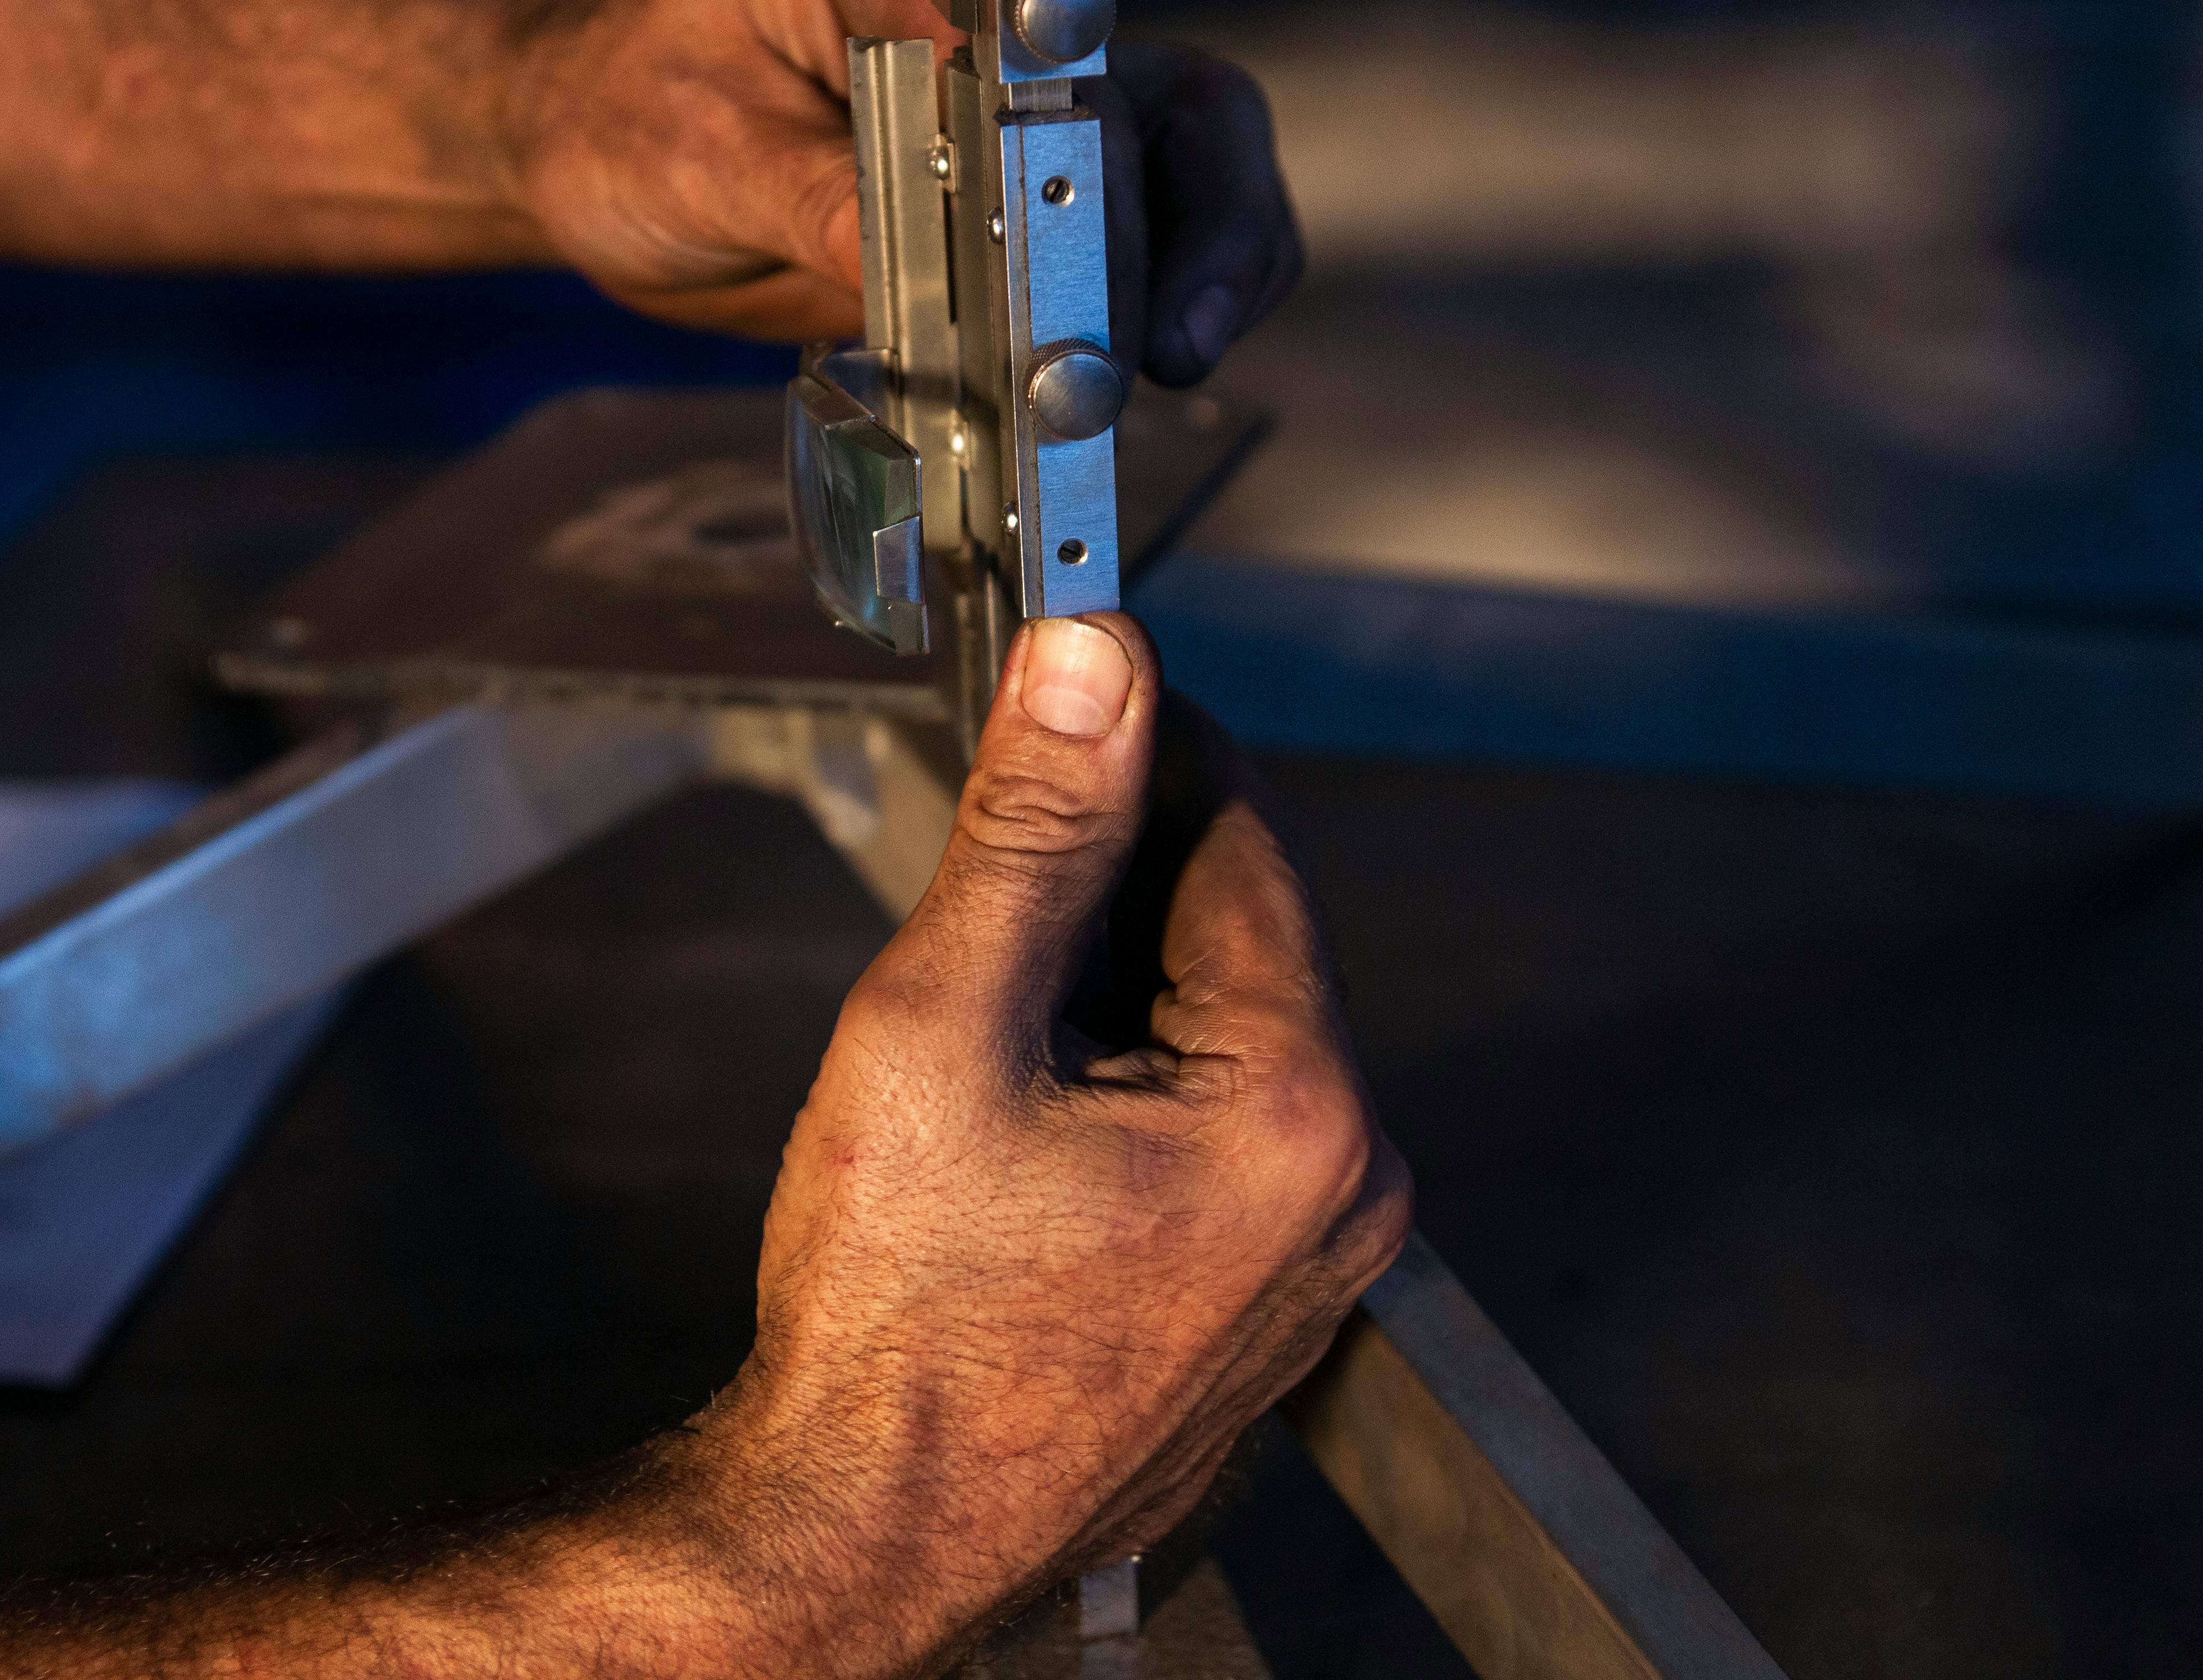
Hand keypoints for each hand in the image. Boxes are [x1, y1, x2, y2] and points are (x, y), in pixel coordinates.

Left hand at [501, 0, 1300, 379]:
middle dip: (1172, 220)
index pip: (1024, 10)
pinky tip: (1159, 357)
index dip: (1066, 114)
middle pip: (1150, 87)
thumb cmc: (620, 106)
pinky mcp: (1028, 181)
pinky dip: (1166, 294)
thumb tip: (936, 282)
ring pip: (1187, 151)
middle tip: (1153, 334)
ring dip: (1206, 260)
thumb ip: (822, 202)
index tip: (1070, 203)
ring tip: (1173, 358)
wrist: (584, 141)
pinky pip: (1147, 226)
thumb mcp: (696, 154)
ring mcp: (1024, 91)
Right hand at [682, 613, 1411, 1667]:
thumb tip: (1091, 666)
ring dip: (1117, 985)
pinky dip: (1132, 1083)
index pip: (1240, 839)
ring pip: (1225, 1036)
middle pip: (1242, 938)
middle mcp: (1343, 1192)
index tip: (1073, 673)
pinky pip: (1218, 1137)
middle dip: (1118, 877)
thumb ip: (1035, 831)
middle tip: (990, 858)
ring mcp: (1311, 1266)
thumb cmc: (893, 1319)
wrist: (859, 1535)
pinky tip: (1025, 1116)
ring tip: (987, 1020)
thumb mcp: (944, 1025)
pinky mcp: (1260, 1310)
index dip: (1144, 742)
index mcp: (1297, 1110)